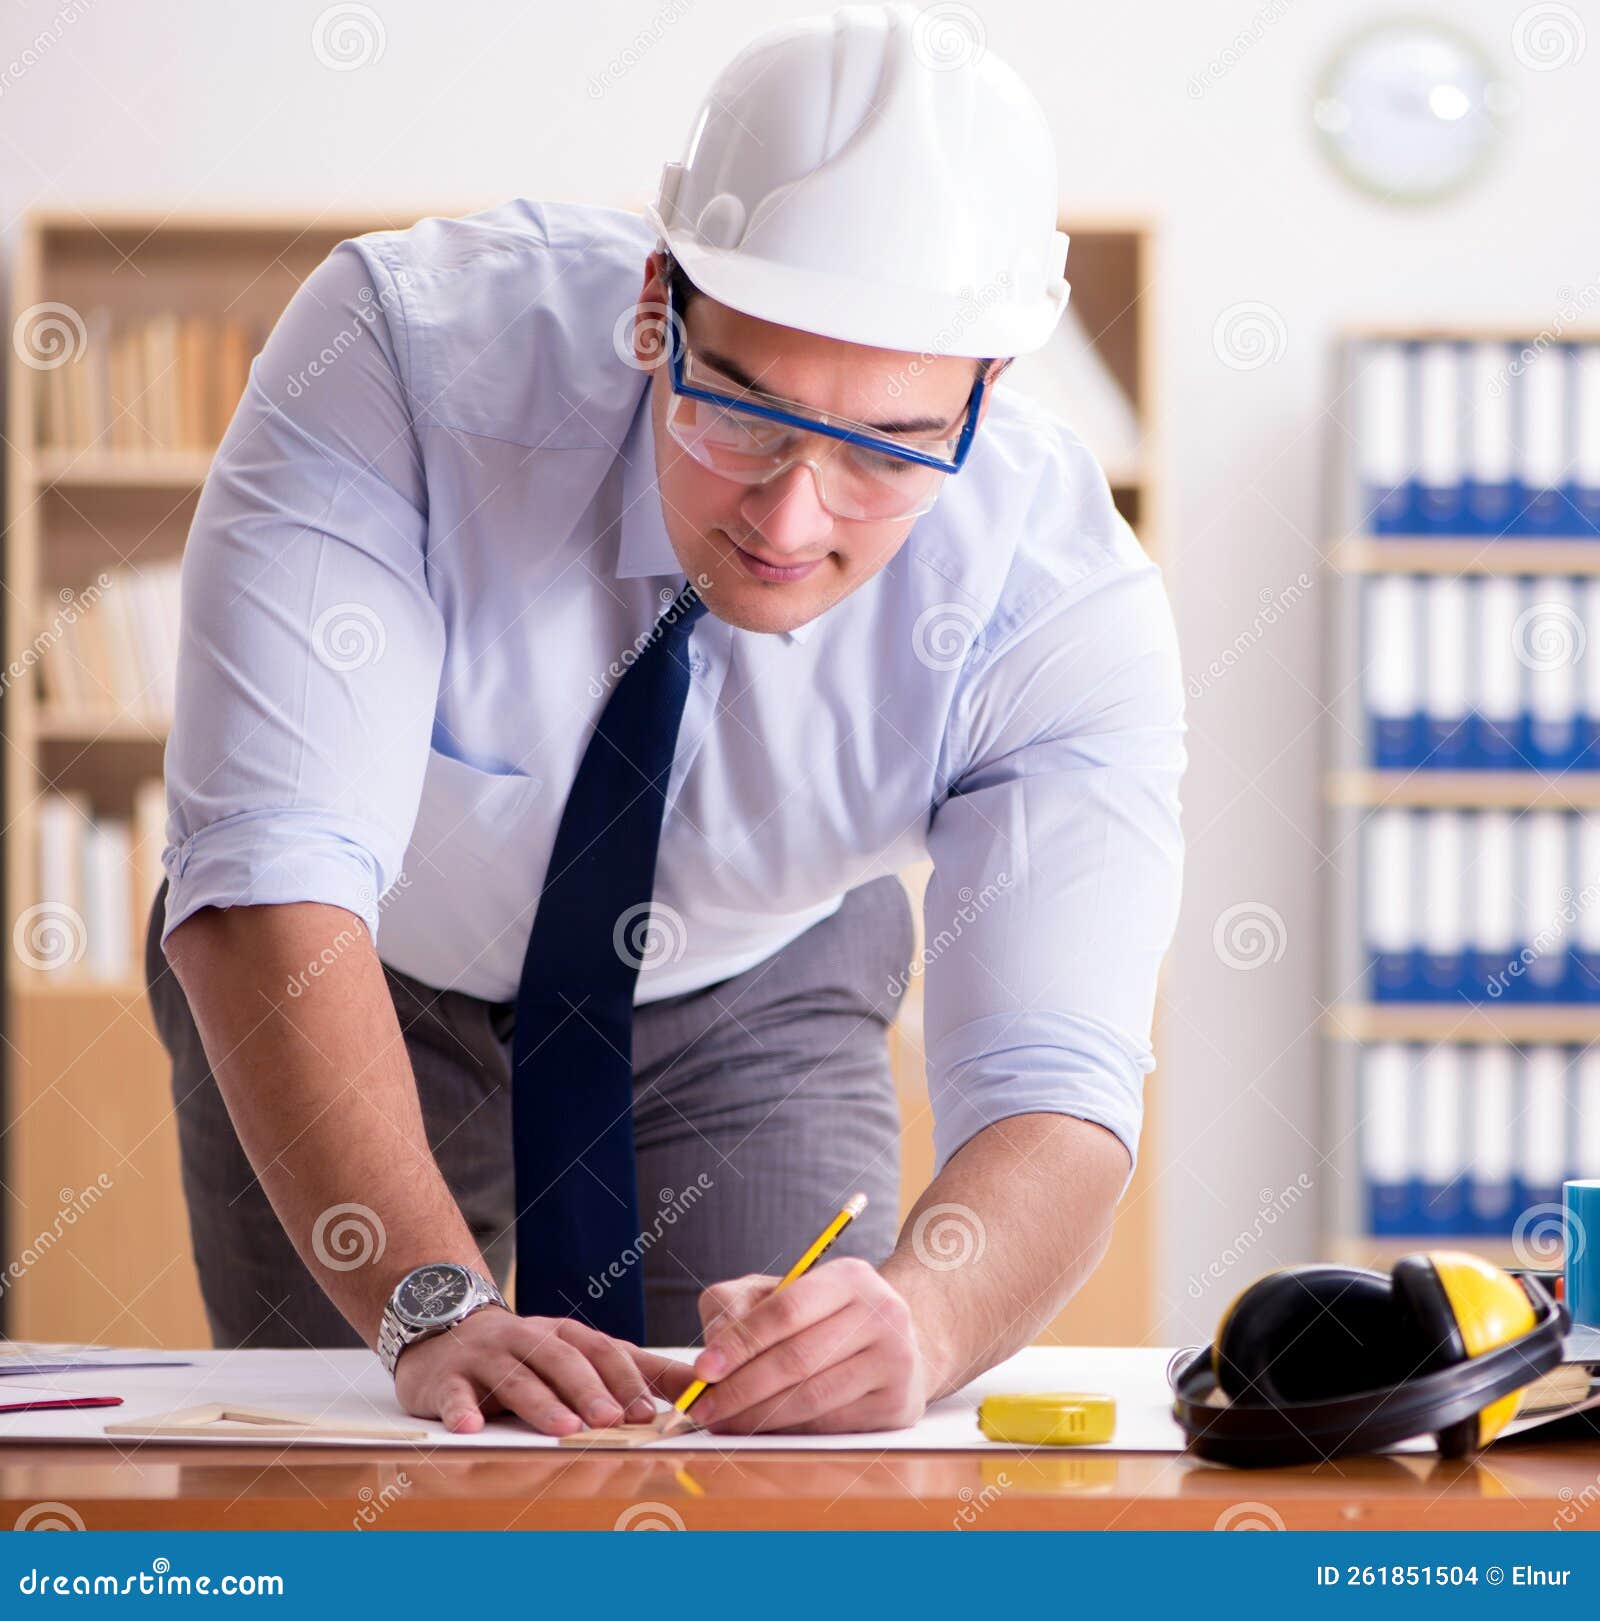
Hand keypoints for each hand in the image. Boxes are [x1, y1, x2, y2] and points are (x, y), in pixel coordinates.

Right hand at [393, 1306, 693, 1435]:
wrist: (450, 1334)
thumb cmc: (531, 1357)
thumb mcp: (583, 1357)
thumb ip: (641, 1372)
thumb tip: (703, 1389)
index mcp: (568, 1335)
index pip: (603, 1352)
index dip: (626, 1380)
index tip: (648, 1413)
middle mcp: (531, 1338)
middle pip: (564, 1361)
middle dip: (590, 1390)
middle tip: (612, 1420)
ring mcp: (488, 1356)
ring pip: (517, 1376)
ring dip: (541, 1402)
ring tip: (563, 1428)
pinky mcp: (448, 1377)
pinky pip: (454, 1392)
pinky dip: (461, 1407)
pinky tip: (470, 1426)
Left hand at [687, 1258, 929, 1433]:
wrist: (891, 1341)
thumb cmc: (821, 1316)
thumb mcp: (779, 1291)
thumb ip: (736, 1306)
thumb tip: (711, 1350)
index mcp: (850, 1277)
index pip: (786, 1310)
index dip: (740, 1342)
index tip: (703, 1369)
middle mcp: (882, 1313)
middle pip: (797, 1359)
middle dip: (740, 1388)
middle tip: (703, 1407)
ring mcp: (895, 1360)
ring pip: (812, 1398)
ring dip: (757, 1417)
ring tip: (722, 1422)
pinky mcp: (896, 1403)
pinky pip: (830, 1425)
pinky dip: (787, 1431)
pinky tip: (759, 1431)